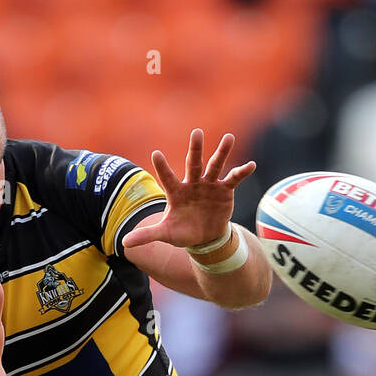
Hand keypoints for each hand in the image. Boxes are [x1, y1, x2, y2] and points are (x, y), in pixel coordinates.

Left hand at [120, 128, 255, 251]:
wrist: (204, 237)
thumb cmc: (182, 232)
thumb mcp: (165, 234)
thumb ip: (147, 235)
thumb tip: (124, 243)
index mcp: (176, 191)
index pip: (167, 177)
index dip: (162, 167)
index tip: (155, 154)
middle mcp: (192, 183)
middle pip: (193, 163)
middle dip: (195, 149)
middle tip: (197, 133)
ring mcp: (209, 185)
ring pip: (215, 165)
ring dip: (222, 152)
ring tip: (229, 137)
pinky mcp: (224, 190)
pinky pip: (234, 178)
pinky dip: (242, 172)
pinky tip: (251, 165)